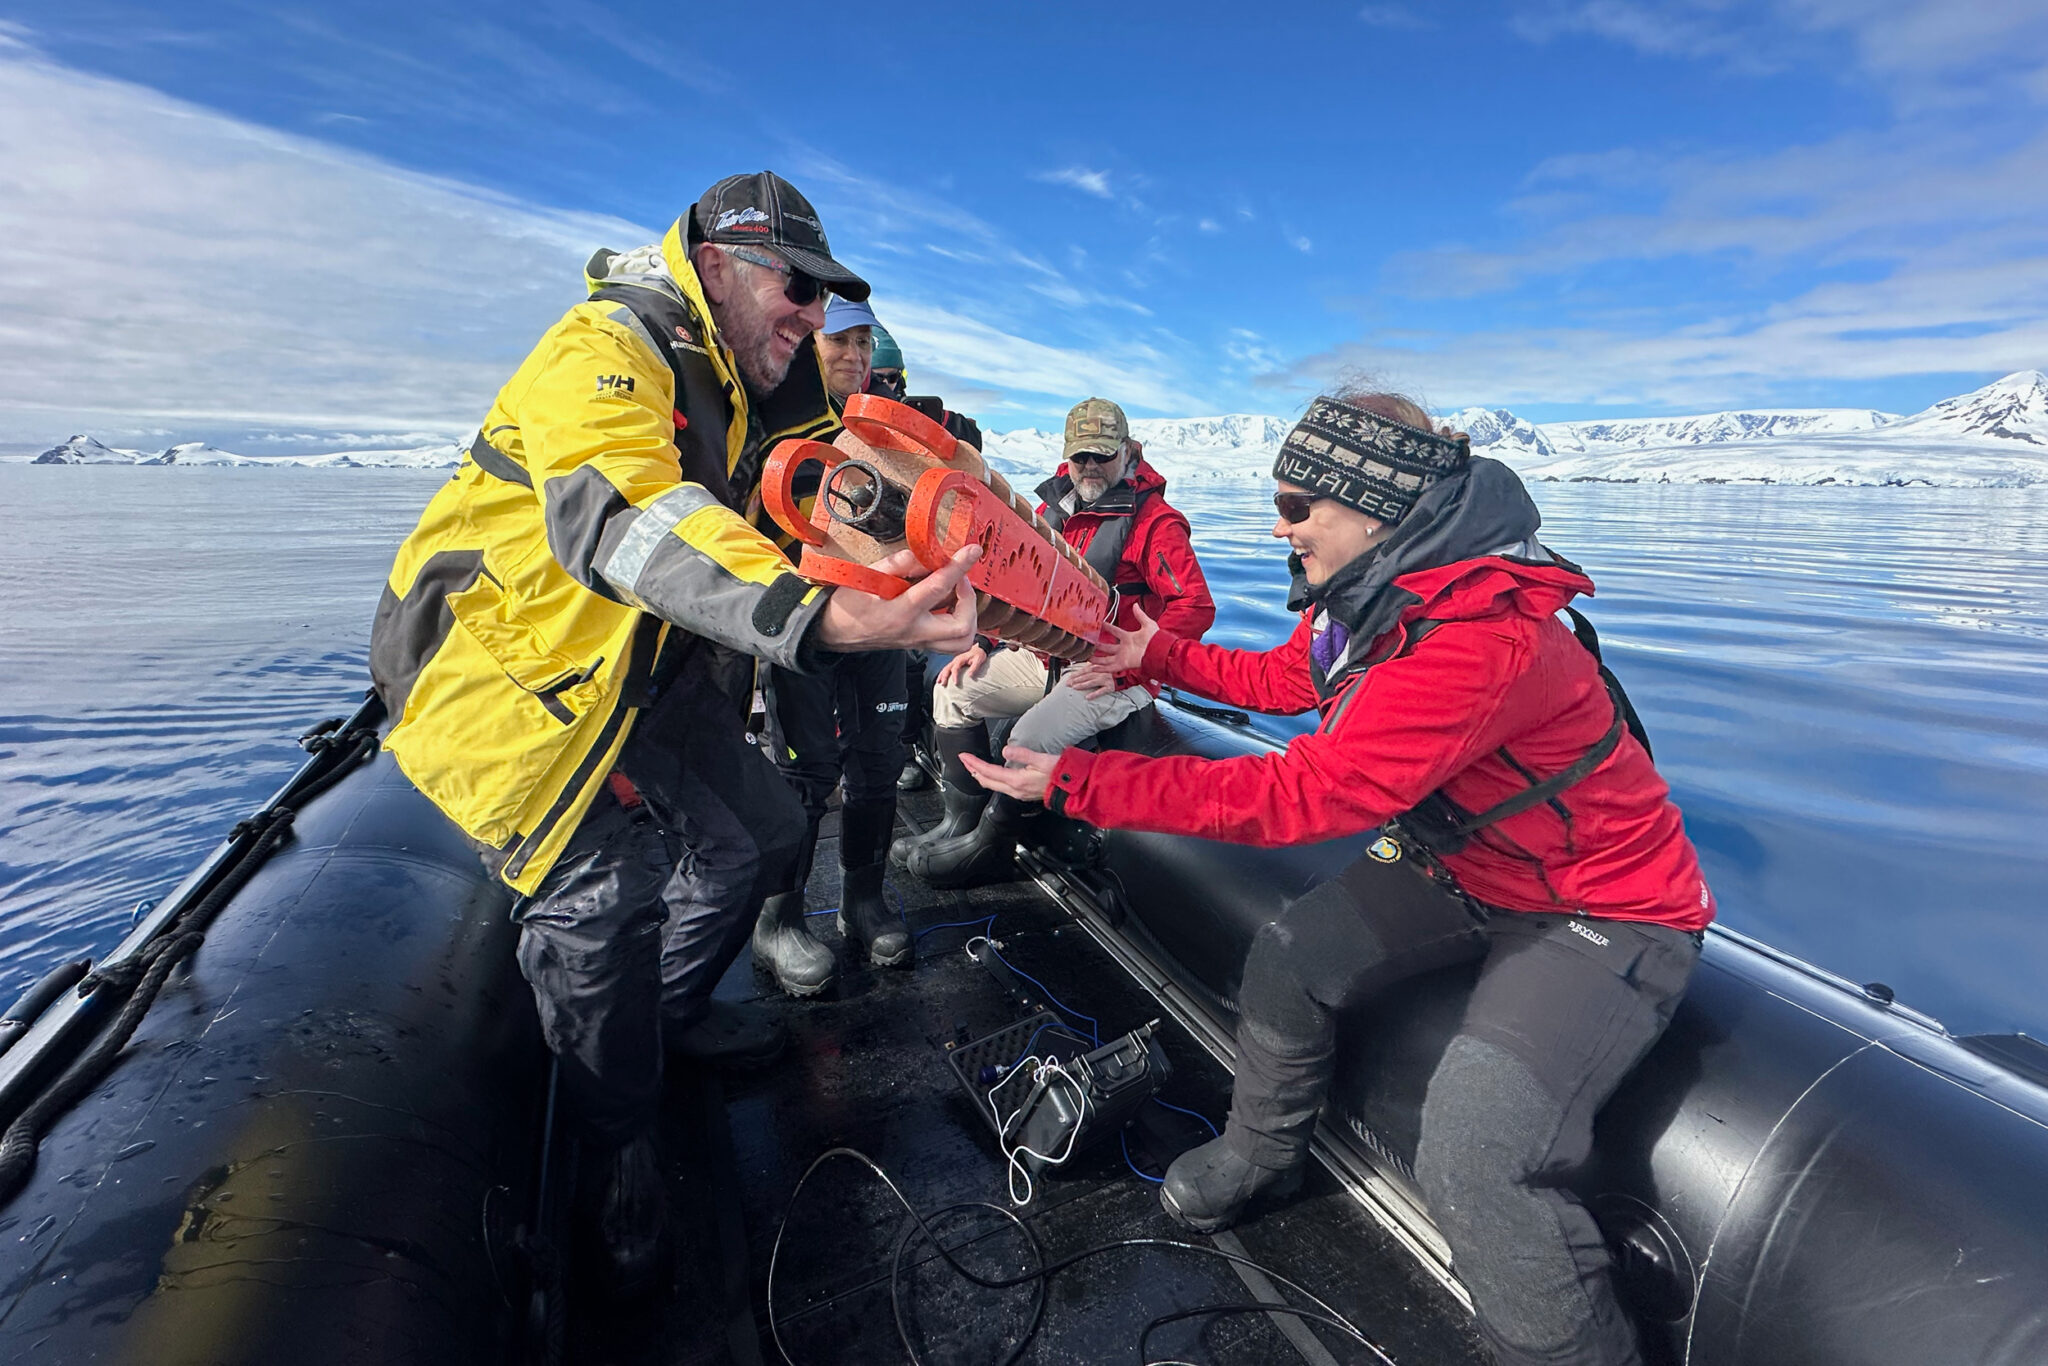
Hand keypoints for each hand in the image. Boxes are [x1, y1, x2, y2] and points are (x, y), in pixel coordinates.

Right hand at [814, 545, 979, 653]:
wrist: (832, 632)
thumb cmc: (848, 603)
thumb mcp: (868, 575)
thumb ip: (899, 564)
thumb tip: (926, 556)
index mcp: (899, 612)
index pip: (938, 588)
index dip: (959, 566)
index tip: (973, 551)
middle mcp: (913, 632)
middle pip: (961, 628)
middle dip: (970, 600)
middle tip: (959, 580)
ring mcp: (918, 642)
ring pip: (960, 641)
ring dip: (969, 615)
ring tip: (957, 593)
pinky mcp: (919, 645)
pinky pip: (951, 641)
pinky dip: (959, 621)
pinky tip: (948, 604)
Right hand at [937, 642, 989, 687]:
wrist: (979, 648)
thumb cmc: (979, 654)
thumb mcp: (978, 660)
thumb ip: (974, 668)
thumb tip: (970, 676)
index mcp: (960, 659)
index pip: (955, 668)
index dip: (954, 676)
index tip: (955, 683)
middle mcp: (956, 660)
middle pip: (947, 668)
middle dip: (944, 676)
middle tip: (943, 684)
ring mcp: (954, 661)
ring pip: (945, 668)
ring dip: (941, 675)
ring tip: (938, 682)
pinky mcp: (955, 663)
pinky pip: (947, 668)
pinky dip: (943, 673)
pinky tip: (941, 678)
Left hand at [958, 744, 1060, 802]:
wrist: (1073, 788)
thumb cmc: (1060, 773)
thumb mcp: (1041, 759)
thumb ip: (1022, 754)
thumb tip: (1005, 751)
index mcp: (1016, 780)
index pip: (988, 771)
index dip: (974, 763)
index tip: (964, 756)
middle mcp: (1014, 790)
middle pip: (986, 781)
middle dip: (973, 769)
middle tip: (964, 760)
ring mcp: (1018, 793)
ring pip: (992, 785)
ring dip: (981, 775)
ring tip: (973, 767)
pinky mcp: (1023, 793)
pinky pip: (1001, 787)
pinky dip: (991, 779)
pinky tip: (992, 775)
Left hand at [1062, 661, 1118, 698]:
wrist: (1127, 674)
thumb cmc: (1114, 671)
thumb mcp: (1103, 666)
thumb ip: (1093, 667)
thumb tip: (1083, 668)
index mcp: (1098, 667)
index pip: (1084, 670)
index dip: (1076, 674)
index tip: (1068, 678)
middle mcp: (1101, 672)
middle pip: (1086, 676)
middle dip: (1076, 680)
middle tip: (1068, 684)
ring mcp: (1105, 679)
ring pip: (1092, 682)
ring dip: (1082, 685)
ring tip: (1075, 688)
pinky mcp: (1110, 687)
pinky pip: (1101, 691)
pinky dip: (1094, 694)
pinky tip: (1088, 697)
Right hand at [1090, 605, 1159, 676]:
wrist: (1160, 652)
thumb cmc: (1156, 639)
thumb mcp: (1148, 624)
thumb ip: (1140, 615)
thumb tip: (1135, 605)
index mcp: (1129, 637)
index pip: (1115, 631)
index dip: (1107, 627)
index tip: (1099, 623)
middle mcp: (1124, 648)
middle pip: (1108, 647)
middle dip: (1098, 646)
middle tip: (1090, 643)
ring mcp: (1123, 657)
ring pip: (1106, 659)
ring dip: (1097, 659)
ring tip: (1087, 658)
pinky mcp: (1123, 664)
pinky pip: (1110, 667)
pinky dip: (1101, 669)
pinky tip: (1093, 668)